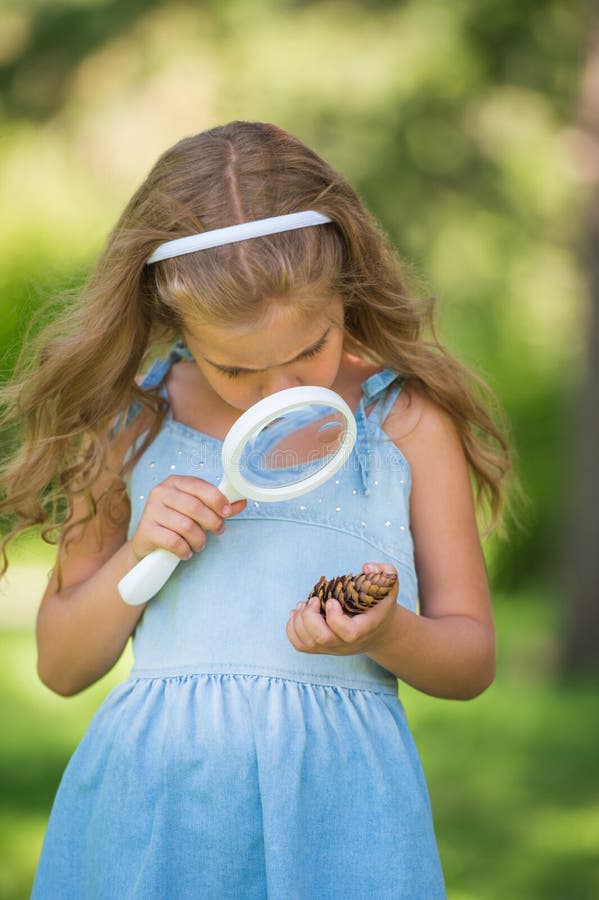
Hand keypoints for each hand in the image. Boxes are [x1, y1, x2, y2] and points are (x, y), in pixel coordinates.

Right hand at [131, 475, 246, 560]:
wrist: (147, 543)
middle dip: (212, 522)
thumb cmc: (176, 523)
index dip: (217, 500)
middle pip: (195, 507)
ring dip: (199, 540)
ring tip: (199, 545)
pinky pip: (173, 542)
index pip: (200, 486)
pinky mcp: (146, 530)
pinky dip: (184, 550)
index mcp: (175, 482)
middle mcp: (161, 492)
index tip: (227, 513)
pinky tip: (185, 552)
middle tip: (217, 531)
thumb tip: (242, 502)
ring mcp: (151, 510)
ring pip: (186, 526)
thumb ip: (218, 507)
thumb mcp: (198, 512)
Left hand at [286, 562, 398, 656]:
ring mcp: (333, 648)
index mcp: (365, 628)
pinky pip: (300, 646)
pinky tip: (297, 613)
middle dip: (310, 617)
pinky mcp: (321, 648)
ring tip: (302, 605)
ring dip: (298, 621)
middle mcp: (347, 643)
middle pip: (322, 639)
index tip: (331, 600)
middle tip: (313, 600)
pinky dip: (292, 629)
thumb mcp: (389, 586)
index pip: (349, 633)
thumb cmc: (380, 604)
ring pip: (308, 643)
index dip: (336, 617)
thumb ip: (385, 571)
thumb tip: (366, 567)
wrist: (377, 630)